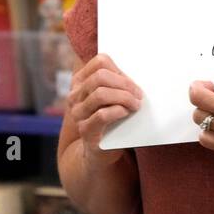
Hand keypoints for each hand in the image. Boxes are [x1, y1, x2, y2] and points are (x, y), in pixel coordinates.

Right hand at [68, 53, 142, 168]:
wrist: (99, 151)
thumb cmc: (110, 120)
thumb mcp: (111, 98)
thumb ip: (116, 84)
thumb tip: (138, 73)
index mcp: (80, 82)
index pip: (100, 62)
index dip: (120, 70)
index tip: (133, 83)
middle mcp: (75, 96)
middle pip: (100, 76)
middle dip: (125, 84)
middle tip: (138, 95)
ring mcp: (78, 113)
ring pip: (100, 94)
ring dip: (124, 97)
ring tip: (135, 105)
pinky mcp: (85, 130)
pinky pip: (101, 115)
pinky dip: (118, 111)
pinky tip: (126, 112)